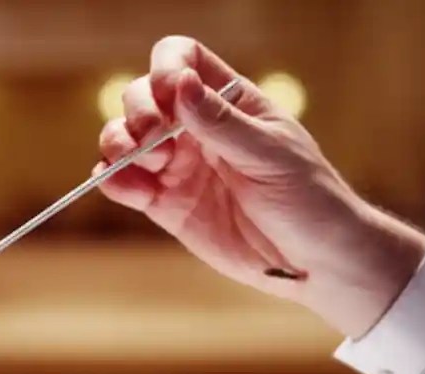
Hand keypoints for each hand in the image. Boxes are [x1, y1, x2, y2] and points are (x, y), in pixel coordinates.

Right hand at [97, 36, 424, 337]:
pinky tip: (124, 187)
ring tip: (144, 165)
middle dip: (138, 112)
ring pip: (125, 138)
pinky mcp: (165, 205)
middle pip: (143, 96)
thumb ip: (222, 122)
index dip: (168, 68)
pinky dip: (113, 181)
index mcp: (230, 102)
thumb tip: (180, 84)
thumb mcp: (270, 155)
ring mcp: (178, 166)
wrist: (311, 261)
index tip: (170, 95)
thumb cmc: (307, 198)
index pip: (185, 61)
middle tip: (154, 140)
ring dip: (119, 144)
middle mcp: (196, 129)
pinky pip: (125, 185)